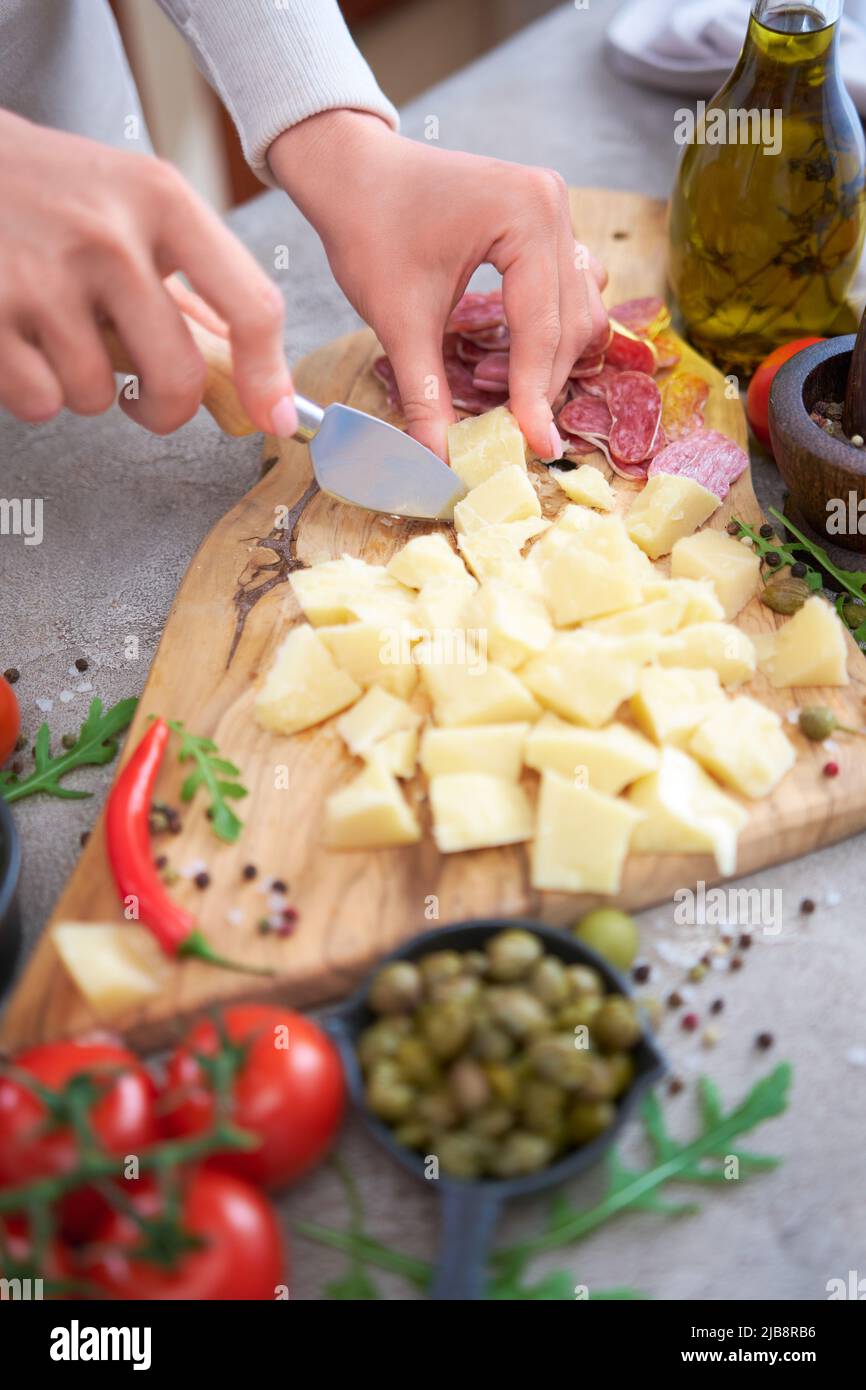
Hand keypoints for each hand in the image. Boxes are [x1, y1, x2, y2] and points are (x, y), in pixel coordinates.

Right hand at [0, 110, 295, 435]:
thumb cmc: (54, 189)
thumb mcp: (134, 203)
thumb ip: (193, 282)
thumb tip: (253, 374)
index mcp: (162, 200)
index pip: (249, 306)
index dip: (267, 377)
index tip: (272, 418)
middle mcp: (109, 235)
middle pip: (177, 376)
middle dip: (163, 409)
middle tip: (142, 399)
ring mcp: (45, 272)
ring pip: (96, 396)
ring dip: (80, 386)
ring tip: (54, 331)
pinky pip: (39, 400)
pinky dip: (31, 389)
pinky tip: (18, 338)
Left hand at [269, 110, 607, 458]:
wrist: (351, 172)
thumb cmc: (368, 228)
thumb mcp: (398, 319)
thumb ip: (426, 393)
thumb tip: (438, 461)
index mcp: (525, 214)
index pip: (542, 326)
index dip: (536, 395)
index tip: (536, 448)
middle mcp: (552, 203)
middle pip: (571, 321)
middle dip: (544, 381)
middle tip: (516, 433)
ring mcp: (555, 206)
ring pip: (580, 307)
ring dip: (553, 358)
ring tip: (514, 398)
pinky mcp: (546, 218)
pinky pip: (571, 286)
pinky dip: (552, 328)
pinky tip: (520, 357)